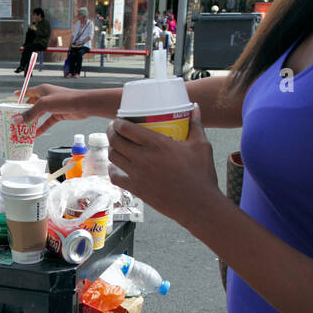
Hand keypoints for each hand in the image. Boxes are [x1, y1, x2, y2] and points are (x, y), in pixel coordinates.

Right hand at [18, 84, 90, 138]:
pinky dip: (42, 127)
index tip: (14, 96)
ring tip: (24, 128)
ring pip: (40, 114)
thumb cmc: (64, 99)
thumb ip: (30, 113)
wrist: (82, 105)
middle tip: (16, 119)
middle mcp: (47, 97)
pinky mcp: (58, 114)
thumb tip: (16, 120)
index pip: (29, 91)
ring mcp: (53, 106)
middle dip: (25, 111)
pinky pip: (47, 122)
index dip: (21, 94)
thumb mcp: (43, 105)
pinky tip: (36, 134)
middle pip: (33, 104)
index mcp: (42, 90)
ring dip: (33, 121)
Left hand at [107, 106, 221, 228]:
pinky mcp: (137, 189)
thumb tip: (195, 107)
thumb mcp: (202, 145)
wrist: (198, 204)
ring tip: (114, 145)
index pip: (127, 128)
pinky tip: (114, 168)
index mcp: (157, 144)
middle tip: (113, 130)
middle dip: (111, 132)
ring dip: (111, 149)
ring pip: (113, 158)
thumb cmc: (202, 174)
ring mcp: (138, 175)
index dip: (118, 122)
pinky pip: (116, 178)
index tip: (117, 120)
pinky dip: (112, 171)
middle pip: (116, 141)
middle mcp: (143, 158)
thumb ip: (196, 125)